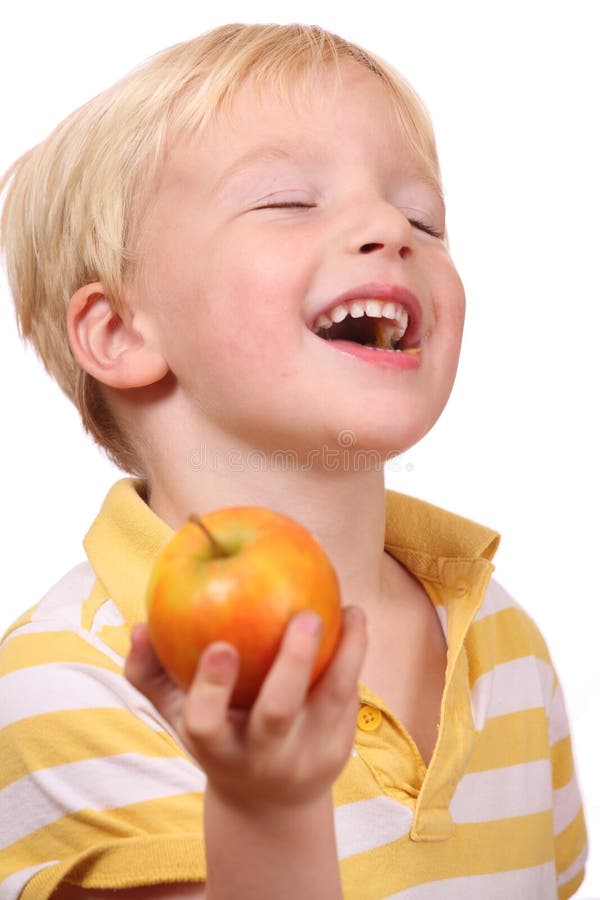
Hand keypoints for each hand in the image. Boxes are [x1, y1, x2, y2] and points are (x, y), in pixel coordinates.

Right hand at [124, 607, 366, 810]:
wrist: (272, 801)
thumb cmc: (219, 737)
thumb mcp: (180, 717)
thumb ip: (151, 674)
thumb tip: (138, 627)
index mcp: (217, 749)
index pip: (205, 724)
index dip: (210, 688)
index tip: (220, 646)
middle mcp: (262, 757)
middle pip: (277, 713)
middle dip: (293, 663)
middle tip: (305, 615)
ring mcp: (305, 755)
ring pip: (331, 701)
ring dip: (345, 652)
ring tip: (349, 610)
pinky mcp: (340, 748)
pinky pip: (351, 696)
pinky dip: (354, 655)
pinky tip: (354, 619)